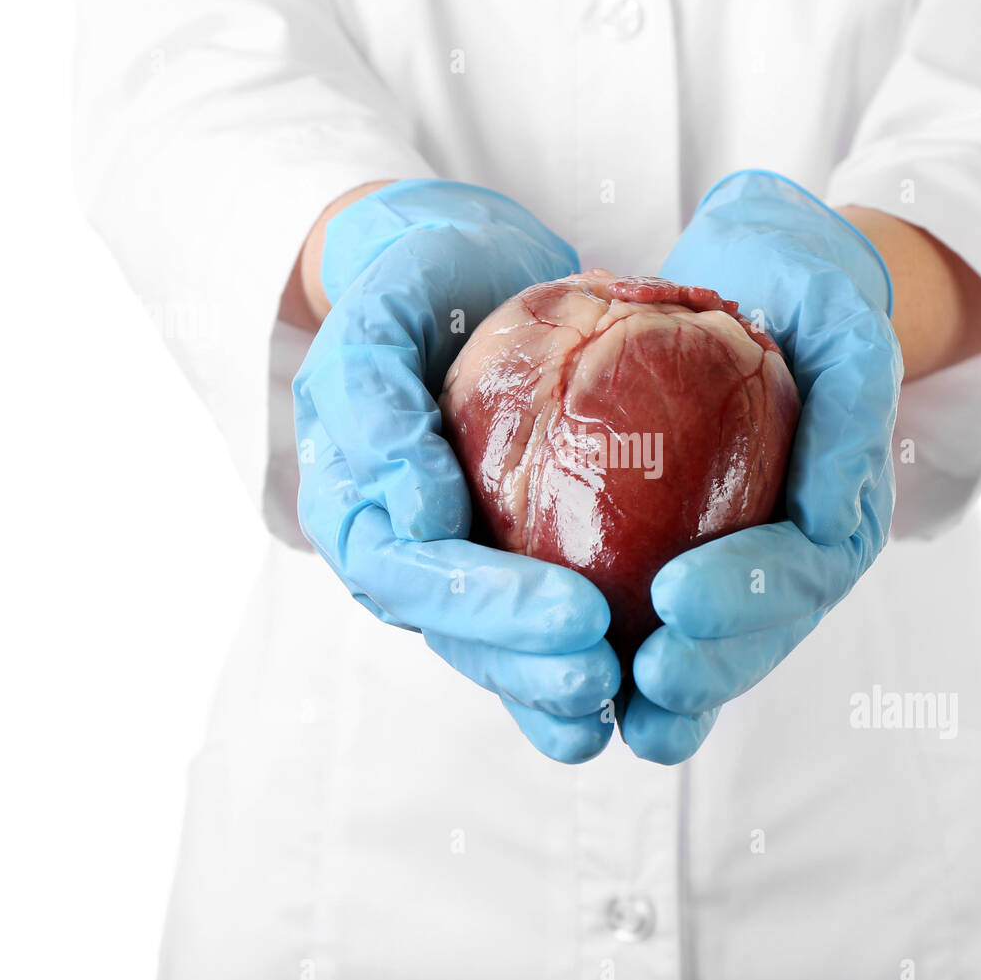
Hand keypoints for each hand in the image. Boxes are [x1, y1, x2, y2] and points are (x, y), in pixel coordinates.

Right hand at [293, 179, 620, 761]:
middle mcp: (396, 546)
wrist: (462, 273)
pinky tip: (627, 698)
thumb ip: (373, 398)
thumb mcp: (385, 310)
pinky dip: (565, 660)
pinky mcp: (498, 557)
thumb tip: (409, 514)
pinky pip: (529, 618)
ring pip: (488, 643)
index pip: (410, 571)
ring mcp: (447, 558)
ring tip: (615, 706)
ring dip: (544, 683)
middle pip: (452, 627)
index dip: (486, 604)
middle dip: (525, 661)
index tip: (576, 613)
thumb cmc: (418, 284)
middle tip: (604, 676)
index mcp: (353, 499)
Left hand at [621, 170, 901, 763]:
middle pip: (762, 632)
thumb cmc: (807, 299)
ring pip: (717, 646)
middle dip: (709, 667)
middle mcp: (795, 555)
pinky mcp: (690, 556)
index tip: (674, 596)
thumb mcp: (843, 329)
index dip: (750, 595)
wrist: (766, 284)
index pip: (805, 570)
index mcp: (842, 513)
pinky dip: (629, 655)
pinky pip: (665, 619)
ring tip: (622, 718)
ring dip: (676, 692)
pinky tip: (581, 685)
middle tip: (647, 684)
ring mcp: (743, 565)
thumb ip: (852, 413)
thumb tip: (831, 511)